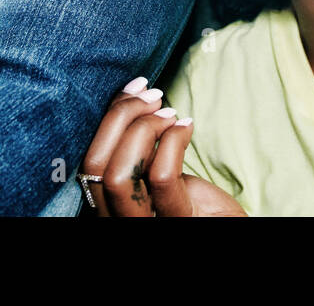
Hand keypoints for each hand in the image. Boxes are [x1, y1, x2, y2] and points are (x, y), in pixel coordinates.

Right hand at [80, 77, 246, 216]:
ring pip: (119, 174)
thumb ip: (136, 150)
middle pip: (94, 165)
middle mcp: (116, 217)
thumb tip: (129, 97)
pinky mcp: (176, 222)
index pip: (88, 159)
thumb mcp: (156, 172)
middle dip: (122, 116)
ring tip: (170, 113)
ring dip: (144, 128)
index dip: (108, 117)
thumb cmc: (194, 200)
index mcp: (107, 204)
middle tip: (153, 96)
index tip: (133, 89)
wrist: (225, 224)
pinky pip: (162, 176)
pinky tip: (187, 126)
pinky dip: (173, 139)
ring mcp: (142, 224)